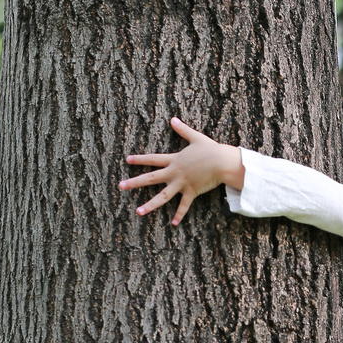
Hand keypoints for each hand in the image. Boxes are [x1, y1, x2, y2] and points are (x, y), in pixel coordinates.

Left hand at [118, 117, 240, 225]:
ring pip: (163, 196)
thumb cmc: (210, 149)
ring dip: (150, 204)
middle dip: (134, 182)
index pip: (153, 159)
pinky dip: (179, 215)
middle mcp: (175, 172)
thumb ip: (183, 129)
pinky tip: (173, 224)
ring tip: (138, 212)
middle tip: (120, 186)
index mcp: (174, 159)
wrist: (222, 162)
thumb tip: (173, 119)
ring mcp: (182, 184)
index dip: (139, 159)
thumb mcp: (195, 137)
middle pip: (151, 178)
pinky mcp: (191, 192)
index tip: (127, 160)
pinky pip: (184, 206)